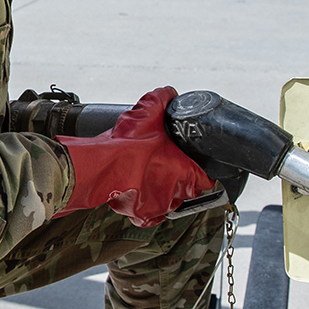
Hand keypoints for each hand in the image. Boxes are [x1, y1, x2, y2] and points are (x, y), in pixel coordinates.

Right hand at [54, 87, 215, 226]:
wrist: (102, 166)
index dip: (198, 168)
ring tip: (148, 175)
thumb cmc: (127, 145)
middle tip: (164, 164)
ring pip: (169, 202)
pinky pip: (151, 216)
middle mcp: (176, 192)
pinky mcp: (142, 215)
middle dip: (178, 178)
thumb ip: (163, 99)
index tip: (189, 161)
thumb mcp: (149, 112)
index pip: (206, 178)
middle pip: (187, 189)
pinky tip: (140, 192)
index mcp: (186, 171)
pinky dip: (147, 207)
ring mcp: (159, 206)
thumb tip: (170, 93)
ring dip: (162, 191)